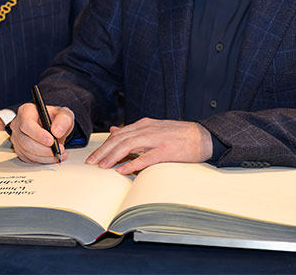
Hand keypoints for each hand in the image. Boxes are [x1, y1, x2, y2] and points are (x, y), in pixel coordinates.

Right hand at [10, 102, 74, 163]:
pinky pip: (29, 159)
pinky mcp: (20, 150)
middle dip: (44, 149)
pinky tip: (52, 156)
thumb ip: (63, 120)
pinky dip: (43, 160)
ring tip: (59, 153)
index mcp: (26, 111)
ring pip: (27, 152)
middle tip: (59, 149)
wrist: (55, 128)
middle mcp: (18, 125)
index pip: (27, 124)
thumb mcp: (64, 115)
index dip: (38, 134)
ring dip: (45, 156)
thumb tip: (56, 131)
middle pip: (26, 141)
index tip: (51, 140)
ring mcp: (17, 138)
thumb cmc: (56, 118)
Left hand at [85, 118, 211, 174]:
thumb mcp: (153, 128)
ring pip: (128, 145)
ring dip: (113, 156)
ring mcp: (157, 139)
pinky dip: (132, 164)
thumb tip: (114, 130)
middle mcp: (148, 129)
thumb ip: (133, 130)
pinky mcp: (166, 150)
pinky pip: (146, 157)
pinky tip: (122, 171)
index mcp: (144, 124)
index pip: (118, 134)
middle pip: (119, 139)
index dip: (104, 145)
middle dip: (103, 151)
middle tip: (92, 163)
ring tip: (103, 166)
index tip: (94, 156)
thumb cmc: (178, 135)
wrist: (203, 136)